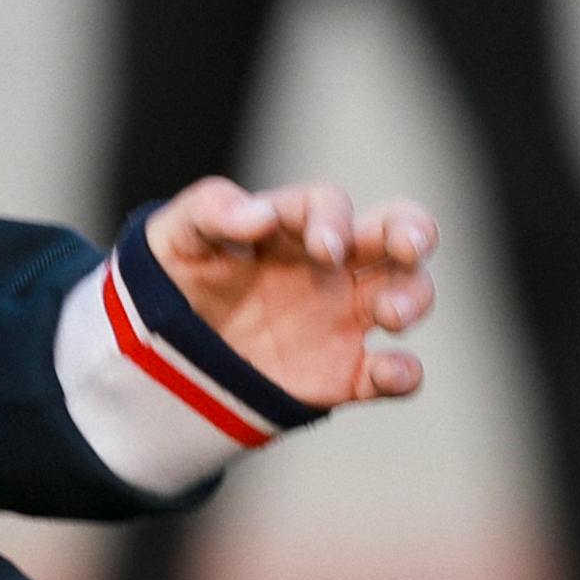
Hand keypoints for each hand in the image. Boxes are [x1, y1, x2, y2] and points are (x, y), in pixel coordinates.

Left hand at [141, 175, 436, 407]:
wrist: (164, 357)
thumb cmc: (177, 281)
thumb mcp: (175, 238)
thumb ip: (210, 212)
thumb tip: (258, 216)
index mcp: (292, 228)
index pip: (329, 206)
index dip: (334, 220)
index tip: (322, 249)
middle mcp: (330, 268)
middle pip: (395, 233)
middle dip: (415, 232)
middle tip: (410, 246)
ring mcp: (342, 320)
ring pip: (407, 294)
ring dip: (414, 298)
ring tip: (391, 315)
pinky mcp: (343, 374)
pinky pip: (392, 373)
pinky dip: (404, 374)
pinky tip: (390, 372)